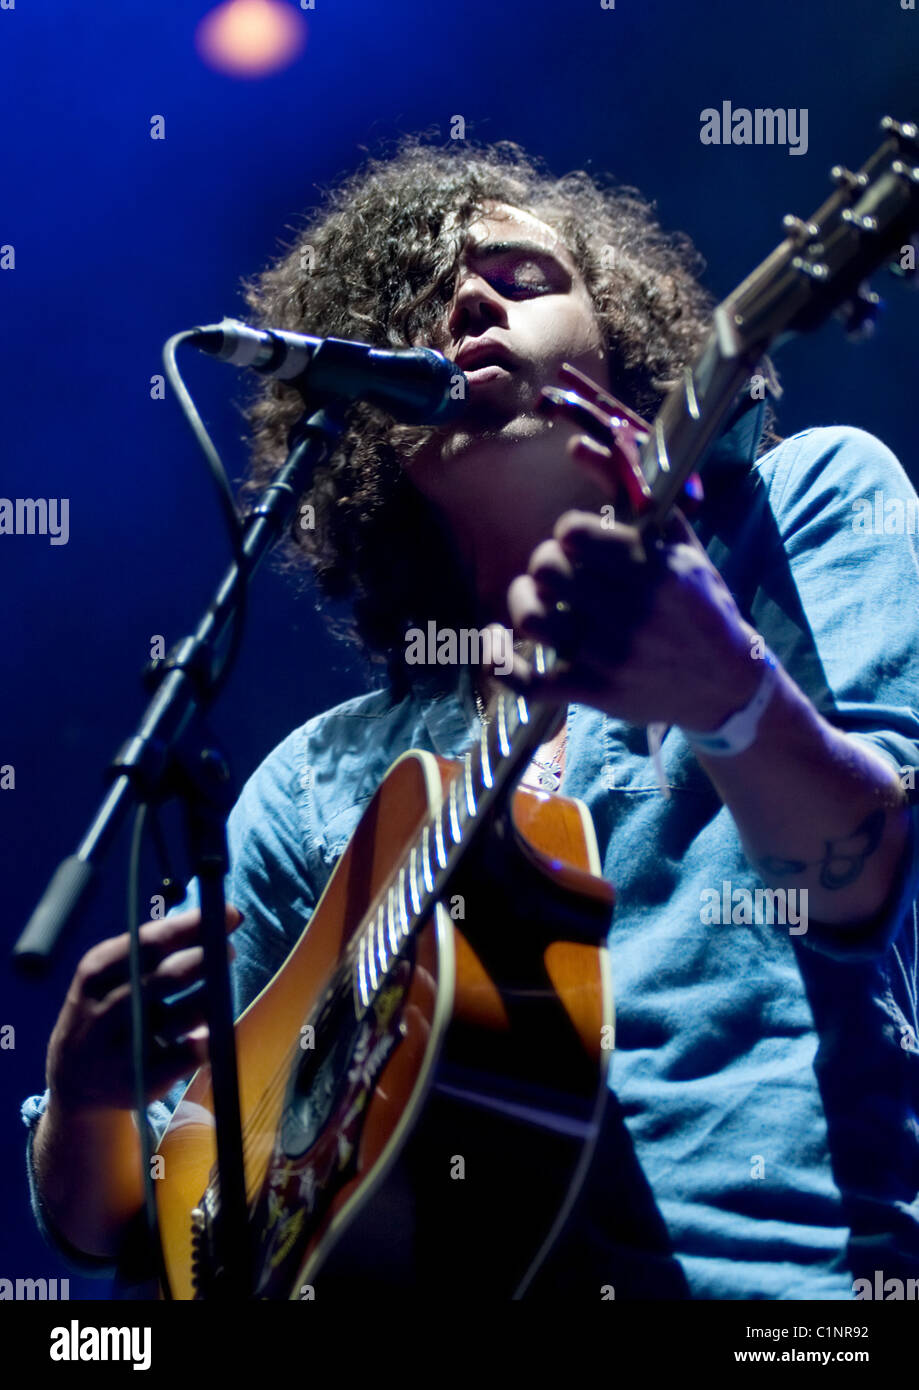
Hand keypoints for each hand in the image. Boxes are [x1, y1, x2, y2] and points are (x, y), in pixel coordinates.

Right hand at [45, 905, 240, 1113]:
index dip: (194, 926)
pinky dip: (206, 1043)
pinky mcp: (140, 1081)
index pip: (151, 942)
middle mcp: (103, 1010)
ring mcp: (120, 1049)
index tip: (228, 914)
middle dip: (207, 960)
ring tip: (216, 996)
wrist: (75, 1079)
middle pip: (168, 977)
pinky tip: (209, 1036)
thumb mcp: (112, 974)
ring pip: (182, 1017)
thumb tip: (222, 918)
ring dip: (210, 1002)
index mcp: (97, 972)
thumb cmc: (109, 1010)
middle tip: (229, 951)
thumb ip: (157, 948)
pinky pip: (187, 1057)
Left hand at [490, 366, 761, 727]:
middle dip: (545, 566)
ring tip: (538, 606)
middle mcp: (630, 611)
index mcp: (651, 568)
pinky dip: (501, 662)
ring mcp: (610, 655)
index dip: (567, 534)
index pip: (572, 532)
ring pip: (531, 618)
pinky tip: (497, 644)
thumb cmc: (700, 604)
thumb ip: (634, 491)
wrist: (728, 685)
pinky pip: (528, 681)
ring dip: (525, 605)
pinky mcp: (595, 692)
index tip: (578, 545)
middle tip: (558, 576)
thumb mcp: (682, 543)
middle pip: (546, 570)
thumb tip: (578, 444)